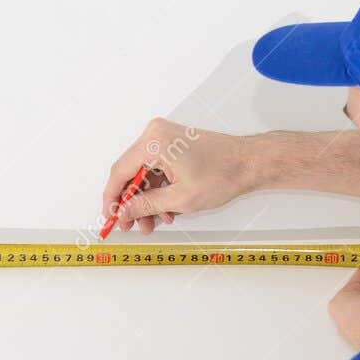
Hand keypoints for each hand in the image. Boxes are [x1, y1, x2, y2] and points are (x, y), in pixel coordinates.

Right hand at [101, 118, 246, 233]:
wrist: (249, 162)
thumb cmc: (223, 174)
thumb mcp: (181, 198)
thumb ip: (146, 205)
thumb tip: (123, 212)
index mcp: (154, 142)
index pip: (120, 172)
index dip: (112, 198)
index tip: (110, 217)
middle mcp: (155, 134)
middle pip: (130, 173)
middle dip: (132, 202)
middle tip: (131, 224)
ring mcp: (164, 137)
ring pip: (144, 174)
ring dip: (147, 199)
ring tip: (152, 222)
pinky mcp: (173, 144)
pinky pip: (156, 169)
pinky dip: (158, 190)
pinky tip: (165, 209)